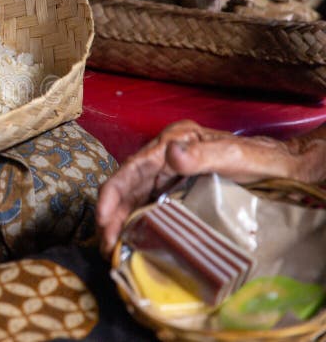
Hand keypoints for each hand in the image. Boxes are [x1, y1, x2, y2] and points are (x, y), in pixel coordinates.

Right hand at [96, 120, 325, 254]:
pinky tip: (135, 240)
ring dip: (122, 221)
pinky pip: (150, 203)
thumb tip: (170, 154)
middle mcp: (166, 154)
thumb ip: (203, 155)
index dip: (112, 195)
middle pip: (127, 185)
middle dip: (112, 215)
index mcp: (173, 141)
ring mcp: (171, 169)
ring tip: (116, 249)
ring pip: (135, 196)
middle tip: (108, 246)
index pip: (131, 168)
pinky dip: (137, 222)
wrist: (287, 166)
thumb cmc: (264, 160)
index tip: (104, 221)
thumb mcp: (235, 156)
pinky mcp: (178, 185)